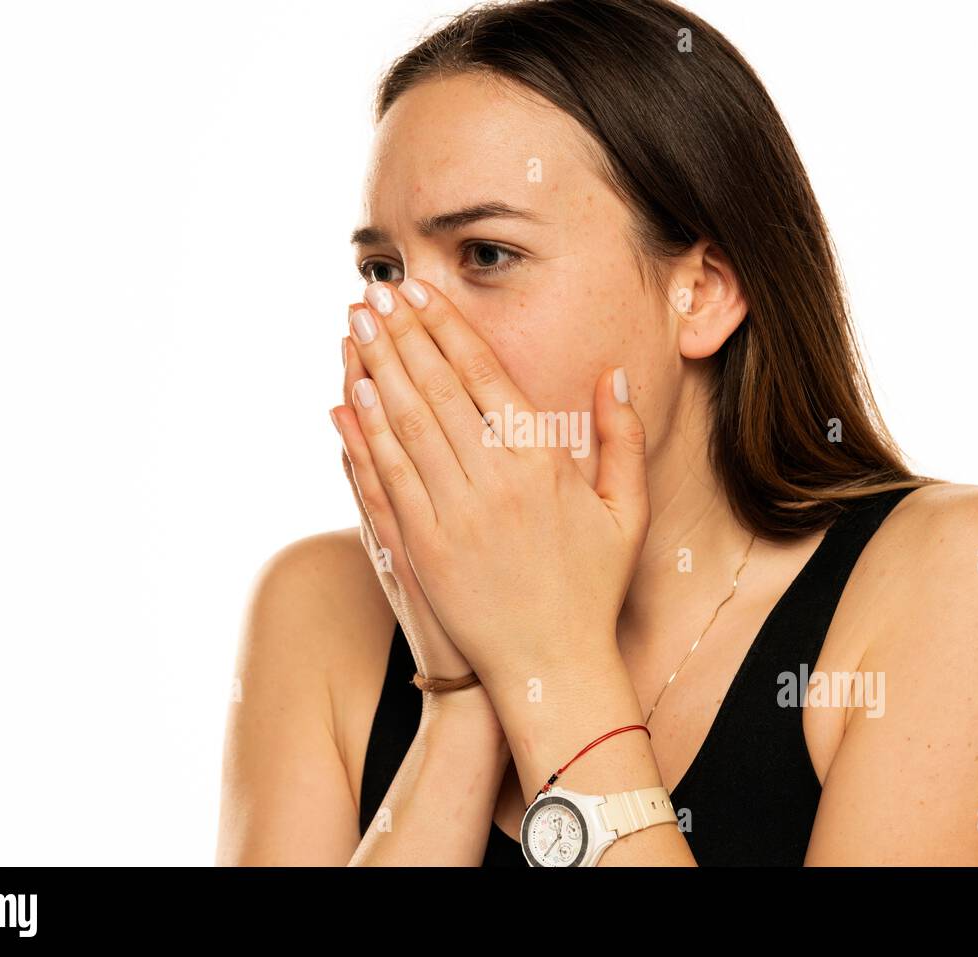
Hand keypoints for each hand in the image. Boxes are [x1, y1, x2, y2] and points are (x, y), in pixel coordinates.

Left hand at [339, 278, 649, 687]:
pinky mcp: (421, 550)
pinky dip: (365, 435)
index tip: (420, 291)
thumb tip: (613, 376)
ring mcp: (452, 516)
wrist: (550, 668)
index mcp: (542, 464)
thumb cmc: (593, 588)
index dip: (446, 327)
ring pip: (404, 426)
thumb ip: (622, 439)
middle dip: (401, 333)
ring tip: (354, 327)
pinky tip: (350, 398)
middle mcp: (493, 483)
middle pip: (435, 389)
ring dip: (376, 370)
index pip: (482, 376)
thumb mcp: (627, 511)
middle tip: (373, 291)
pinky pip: (387, 479)